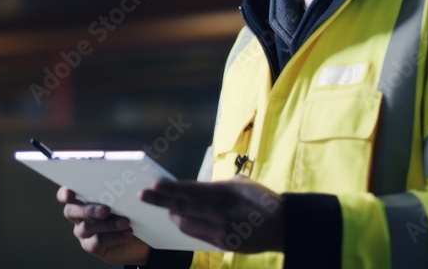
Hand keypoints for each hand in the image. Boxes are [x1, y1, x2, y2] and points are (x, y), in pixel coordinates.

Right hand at [57, 187, 151, 265]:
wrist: (139, 238)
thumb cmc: (130, 212)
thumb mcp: (126, 200)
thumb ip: (119, 193)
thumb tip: (127, 189)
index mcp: (83, 197)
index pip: (65, 194)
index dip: (64, 193)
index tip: (70, 194)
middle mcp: (78, 214)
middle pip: (71, 211)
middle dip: (88, 210)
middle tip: (106, 210)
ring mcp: (82, 231)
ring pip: (87, 227)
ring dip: (108, 224)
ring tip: (126, 222)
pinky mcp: (90, 246)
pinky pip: (97, 241)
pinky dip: (114, 236)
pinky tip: (127, 232)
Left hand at [140, 176, 283, 252]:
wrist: (284, 227)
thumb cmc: (264, 201)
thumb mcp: (244, 184)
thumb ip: (222, 185)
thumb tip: (202, 187)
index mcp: (226, 193)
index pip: (192, 190)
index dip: (172, 189)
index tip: (155, 185)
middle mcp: (221, 212)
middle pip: (185, 206)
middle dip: (162, 201)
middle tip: (143, 196)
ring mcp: (221, 230)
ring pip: (187, 223)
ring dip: (173, 214)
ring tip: (162, 207)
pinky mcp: (223, 244)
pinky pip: (197, 235)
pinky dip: (186, 226)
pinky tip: (178, 219)